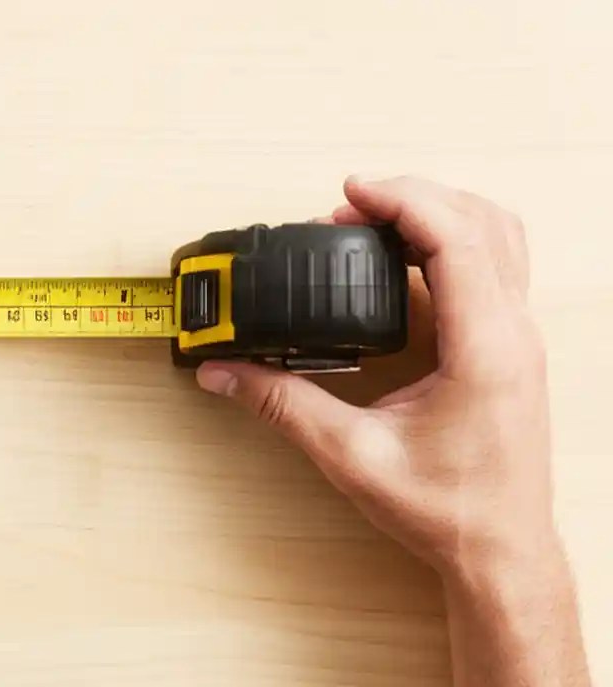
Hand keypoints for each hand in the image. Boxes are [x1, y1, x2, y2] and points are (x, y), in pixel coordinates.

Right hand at [195, 176, 588, 684]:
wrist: (499, 551)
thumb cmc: (446, 511)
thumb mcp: (351, 455)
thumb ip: (282, 404)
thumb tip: (225, 372)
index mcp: (484, 349)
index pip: (456, 240)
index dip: (403, 201)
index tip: (351, 193)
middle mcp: (512, 334)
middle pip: (482, 222)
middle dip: (414, 197)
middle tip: (350, 204)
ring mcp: (519, 338)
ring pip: (499, 237)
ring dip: (440, 212)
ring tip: (376, 219)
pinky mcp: (511, 347)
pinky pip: (496, 266)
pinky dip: (454, 241)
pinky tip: (407, 259)